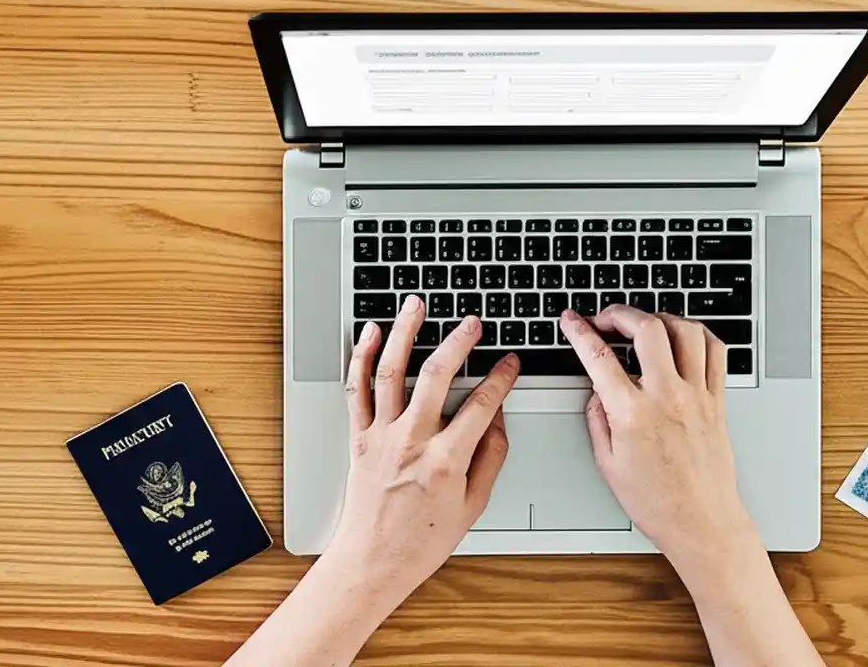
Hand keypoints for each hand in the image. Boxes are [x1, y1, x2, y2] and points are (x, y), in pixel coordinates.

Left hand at [333, 297, 518, 602]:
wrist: (372, 561)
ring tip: (416, 305)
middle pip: (437, 376)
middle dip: (458, 342)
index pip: (482, 405)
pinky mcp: (358, 438)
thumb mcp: (473, 505)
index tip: (510, 362)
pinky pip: (357, 390)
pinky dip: (362, 358)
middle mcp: (411, 441)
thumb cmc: (422, 541)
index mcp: (446, 460)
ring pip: (392, 372)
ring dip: (405, 333)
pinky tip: (371, 334)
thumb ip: (490, 457)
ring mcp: (381, 436)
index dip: (502, 378)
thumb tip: (498, 419)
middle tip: (472, 323)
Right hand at [558, 305, 749, 561]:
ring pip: (685, 331)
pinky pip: (715, 351)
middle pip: (647, 328)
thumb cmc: (657, 503)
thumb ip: (597, 420)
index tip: (571, 320)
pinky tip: (683, 337)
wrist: (701, 522)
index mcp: (632, 414)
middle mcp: (667, 397)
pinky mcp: (718, 401)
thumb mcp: (608, 464)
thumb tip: (596, 391)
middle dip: (621, 313)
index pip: (598, 357)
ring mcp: (696, 396)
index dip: (579, 331)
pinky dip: (698, 334)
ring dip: (661, 317)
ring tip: (645, 324)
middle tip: (607, 318)